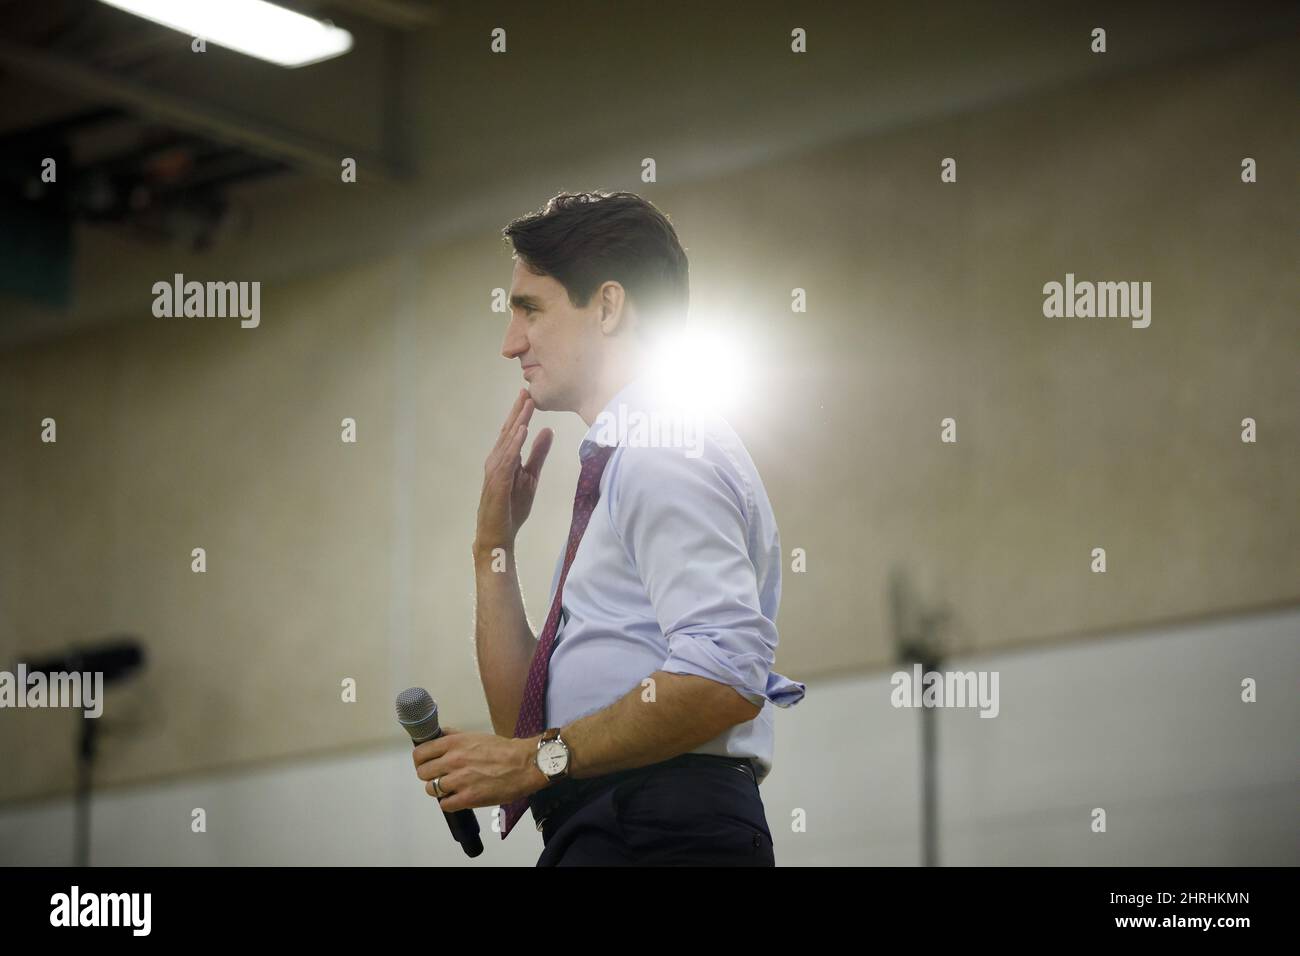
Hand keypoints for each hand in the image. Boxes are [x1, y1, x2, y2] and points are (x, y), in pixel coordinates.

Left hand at [412, 727, 549, 812]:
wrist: (525, 764)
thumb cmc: (503, 749)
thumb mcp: (475, 736)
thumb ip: (454, 736)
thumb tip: (438, 735)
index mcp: (454, 743)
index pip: (421, 753)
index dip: (420, 760)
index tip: (425, 764)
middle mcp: (453, 761)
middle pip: (423, 773)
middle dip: (429, 776)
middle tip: (440, 777)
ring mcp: (459, 781)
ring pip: (431, 789)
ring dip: (439, 790)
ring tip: (451, 788)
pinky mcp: (468, 798)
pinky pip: (445, 805)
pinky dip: (449, 803)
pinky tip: (458, 798)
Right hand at [475, 389, 553, 553]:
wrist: (498, 534)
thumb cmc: (512, 507)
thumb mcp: (531, 477)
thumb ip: (537, 454)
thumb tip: (547, 431)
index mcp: (504, 458)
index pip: (512, 432)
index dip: (520, 414)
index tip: (528, 396)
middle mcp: (496, 460)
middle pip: (508, 432)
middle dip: (518, 412)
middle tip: (526, 391)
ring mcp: (495, 470)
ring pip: (507, 442)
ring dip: (517, 423)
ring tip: (526, 406)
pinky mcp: (497, 482)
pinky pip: (507, 459)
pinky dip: (514, 444)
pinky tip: (522, 432)